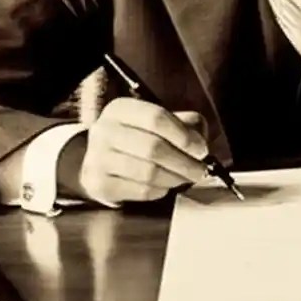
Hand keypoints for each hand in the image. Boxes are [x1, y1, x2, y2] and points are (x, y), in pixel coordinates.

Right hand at [71, 97, 210, 204]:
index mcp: (121, 109)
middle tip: (200, 170)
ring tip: (185, 178)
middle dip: (184, 162)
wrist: (100, 162)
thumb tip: (199, 142)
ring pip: (149, 172)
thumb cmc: (136, 139)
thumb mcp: (156, 123)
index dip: (184, 136)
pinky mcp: (100, 185)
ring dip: (175, 178)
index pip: (156, 118)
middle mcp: (105, 131)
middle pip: (153, 148)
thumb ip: (183, 124)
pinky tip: (164, 186)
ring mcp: (98, 159)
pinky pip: (141, 191)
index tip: (202, 149)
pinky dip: (160, 190)